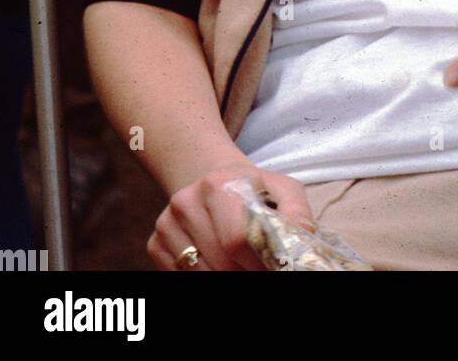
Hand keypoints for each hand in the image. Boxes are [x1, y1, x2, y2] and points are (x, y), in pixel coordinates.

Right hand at [148, 160, 313, 271]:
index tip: (274, 267)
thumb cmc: (254, 191)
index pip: (237, 238)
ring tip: (242, 264)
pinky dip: (204, 276)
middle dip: (245, 272)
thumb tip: (302, 236)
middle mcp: (186, 200)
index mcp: (218, 182)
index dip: (258, 262)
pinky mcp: (155, 243)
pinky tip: (218, 262)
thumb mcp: (281, 190)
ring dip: (225, 276)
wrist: (214, 181)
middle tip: (259, 267)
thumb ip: (296, 212)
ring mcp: (166, 222)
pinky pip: (180, 277)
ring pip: (200, 272)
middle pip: (220, 261)